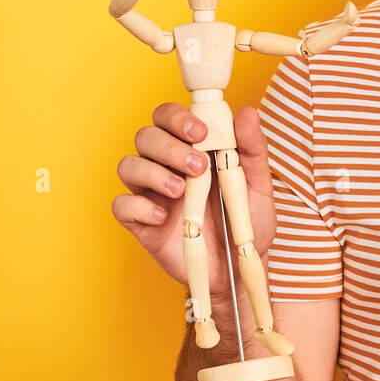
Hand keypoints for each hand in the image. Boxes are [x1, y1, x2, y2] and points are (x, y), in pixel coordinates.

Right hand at [112, 103, 275, 301]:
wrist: (240, 267)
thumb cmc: (246, 220)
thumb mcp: (258, 184)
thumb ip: (252, 149)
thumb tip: (247, 113)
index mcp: (191, 148)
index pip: (168, 117)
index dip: (176, 117)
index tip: (200, 131)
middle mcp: (166, 166)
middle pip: (146, 137)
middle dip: (169, 146)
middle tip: (199, 166)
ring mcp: (152, 194)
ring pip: (128, 166)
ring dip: (152, 172)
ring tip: (182, 190)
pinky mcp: (142, 224)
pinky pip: (121, 206)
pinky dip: (137, 206)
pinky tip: (162, 216)